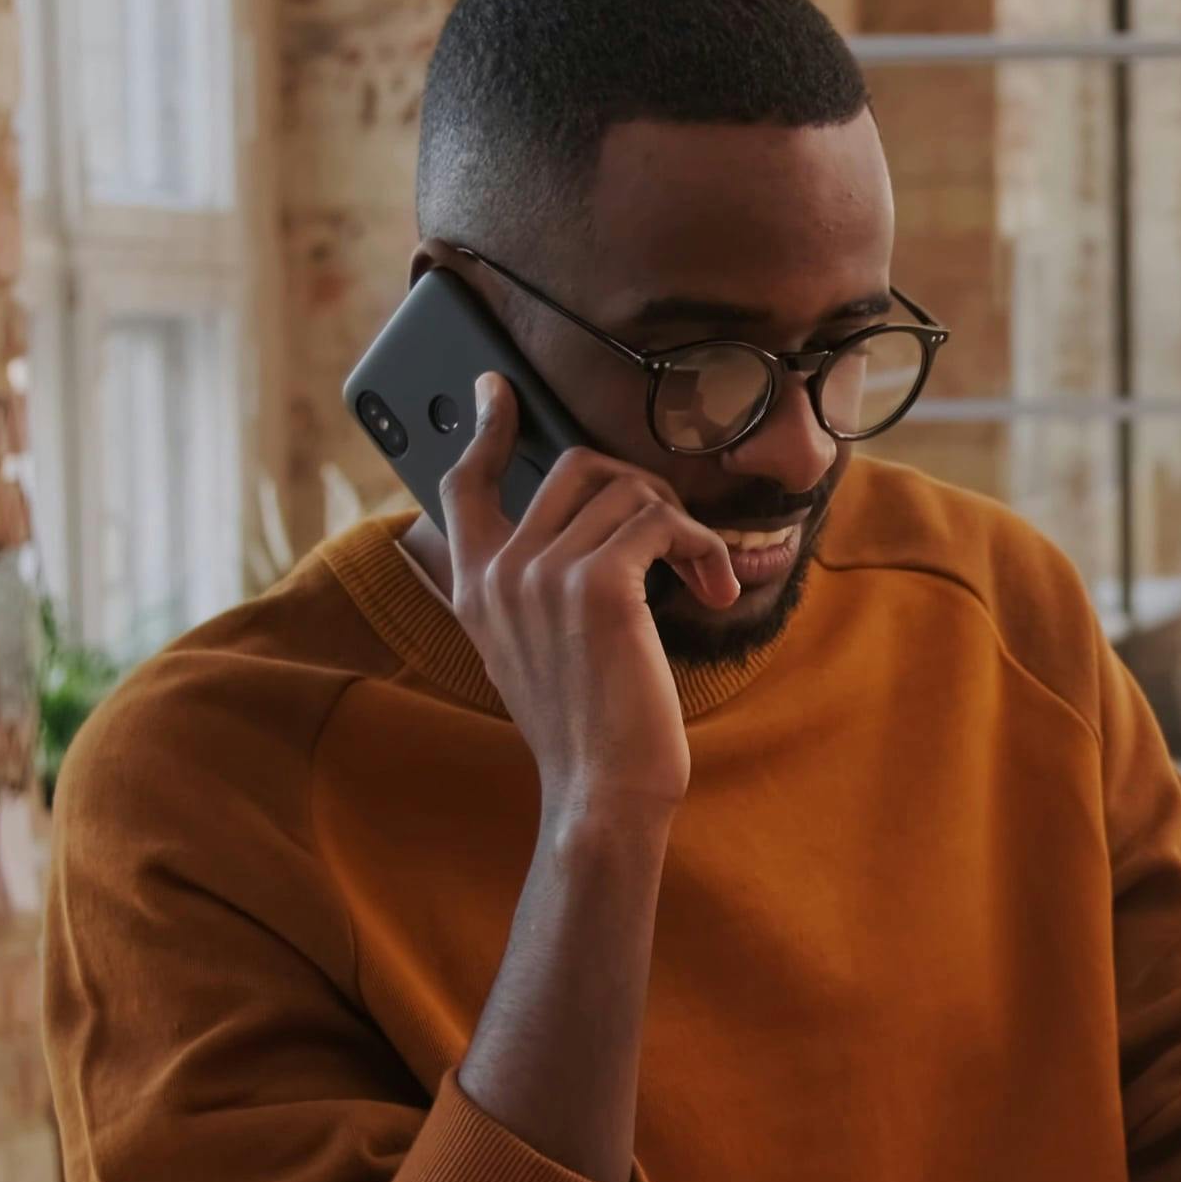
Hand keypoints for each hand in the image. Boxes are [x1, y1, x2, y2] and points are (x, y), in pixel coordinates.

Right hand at [435, 374, 740, 825]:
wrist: (602, 791)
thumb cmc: (586, 728)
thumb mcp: (534, 651)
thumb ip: (533, 588)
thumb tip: (585, 526)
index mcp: (474, 586)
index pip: (464, 486)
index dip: (487, 430)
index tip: (500, 391)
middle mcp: (498, 572)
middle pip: (575, 467)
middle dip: (642, 488)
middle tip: (676, 536)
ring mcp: (542, 573)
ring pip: (629, 491)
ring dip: (684, 528)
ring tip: (704, 576)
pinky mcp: (597, 584)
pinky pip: (664, 522)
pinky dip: (703, 548)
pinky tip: (716, 588)